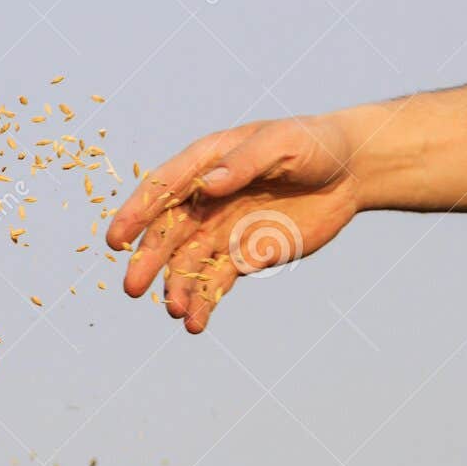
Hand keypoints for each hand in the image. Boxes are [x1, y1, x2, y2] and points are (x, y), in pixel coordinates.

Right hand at [105, 114, 364, 332]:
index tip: (116, 240)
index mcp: (206, 163)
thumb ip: (243, 163)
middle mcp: (205, 199)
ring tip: (176, 311)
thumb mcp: (283, 143)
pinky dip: (203, 302)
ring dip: (177, 288)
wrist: (350, 172)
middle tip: (131, 288)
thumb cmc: (314, 144)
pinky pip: (214, 282)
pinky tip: (195, 322)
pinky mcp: (241, 256)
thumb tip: (208, 186)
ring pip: (188, 264)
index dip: (136, 213)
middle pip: (167, 233)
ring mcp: (221, 229)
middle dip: (148, 261)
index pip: (162, 189)